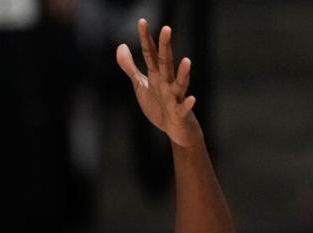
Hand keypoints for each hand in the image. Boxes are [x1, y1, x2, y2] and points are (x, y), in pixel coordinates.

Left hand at [116, 20, 201, 148]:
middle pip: (165, 63)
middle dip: (165, 47)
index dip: (145, 39)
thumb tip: (120, 45)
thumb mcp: (141, 85)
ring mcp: (175, 97)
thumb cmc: (159, 106)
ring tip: (187, 61)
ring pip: (180, 83)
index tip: (142, 21)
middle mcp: (167, 83)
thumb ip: (130, 67)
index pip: (150, 54)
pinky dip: (188, 104)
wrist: (175, 130)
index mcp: (156, 76)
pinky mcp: (180, 113)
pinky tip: (192, 98)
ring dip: (183, 73)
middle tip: (167, 28)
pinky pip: (184, 108)